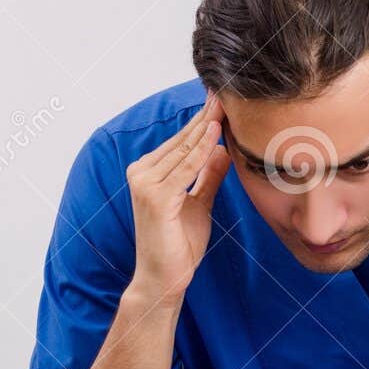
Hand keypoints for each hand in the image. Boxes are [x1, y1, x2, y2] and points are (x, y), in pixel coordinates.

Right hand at [124, 91, 231, 304]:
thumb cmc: (179, 243)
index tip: (223, 100)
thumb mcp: (199, 202)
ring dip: (206, 129)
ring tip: (225, 106)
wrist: (165, 276)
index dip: (204, 120)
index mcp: (150, 172)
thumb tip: (221, 150)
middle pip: (182, 140)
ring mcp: (145, 184)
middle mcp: (142, 172)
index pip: (182, 141)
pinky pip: (184, 171)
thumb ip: (207, 177)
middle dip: (206, 117)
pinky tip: (215, 136)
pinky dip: (200, 153)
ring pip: (184, 151)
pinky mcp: (155, 198)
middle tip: (226, 92)